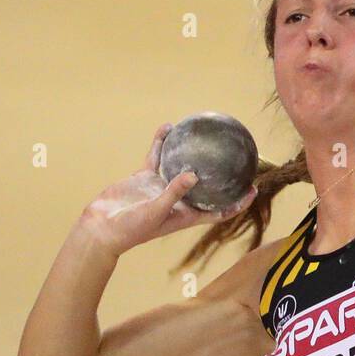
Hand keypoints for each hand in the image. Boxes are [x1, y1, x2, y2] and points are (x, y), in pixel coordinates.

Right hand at [78, 123, 257, 257]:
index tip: (253, 189)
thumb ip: (175, 193)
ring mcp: (162, 187)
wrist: (100, 227)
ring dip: (191, 151)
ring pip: (181, 165)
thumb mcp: (157, 212)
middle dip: (221, 173)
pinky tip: (168, 127)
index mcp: (186, 214)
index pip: (219, 210)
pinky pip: (158, 156)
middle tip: (236, 154)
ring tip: (203, 133)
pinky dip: (162, 143)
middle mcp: (178, 200)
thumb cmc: (131, 228)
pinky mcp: (145, 177)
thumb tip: (194, 174)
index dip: (237, 202)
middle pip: (206, 185)